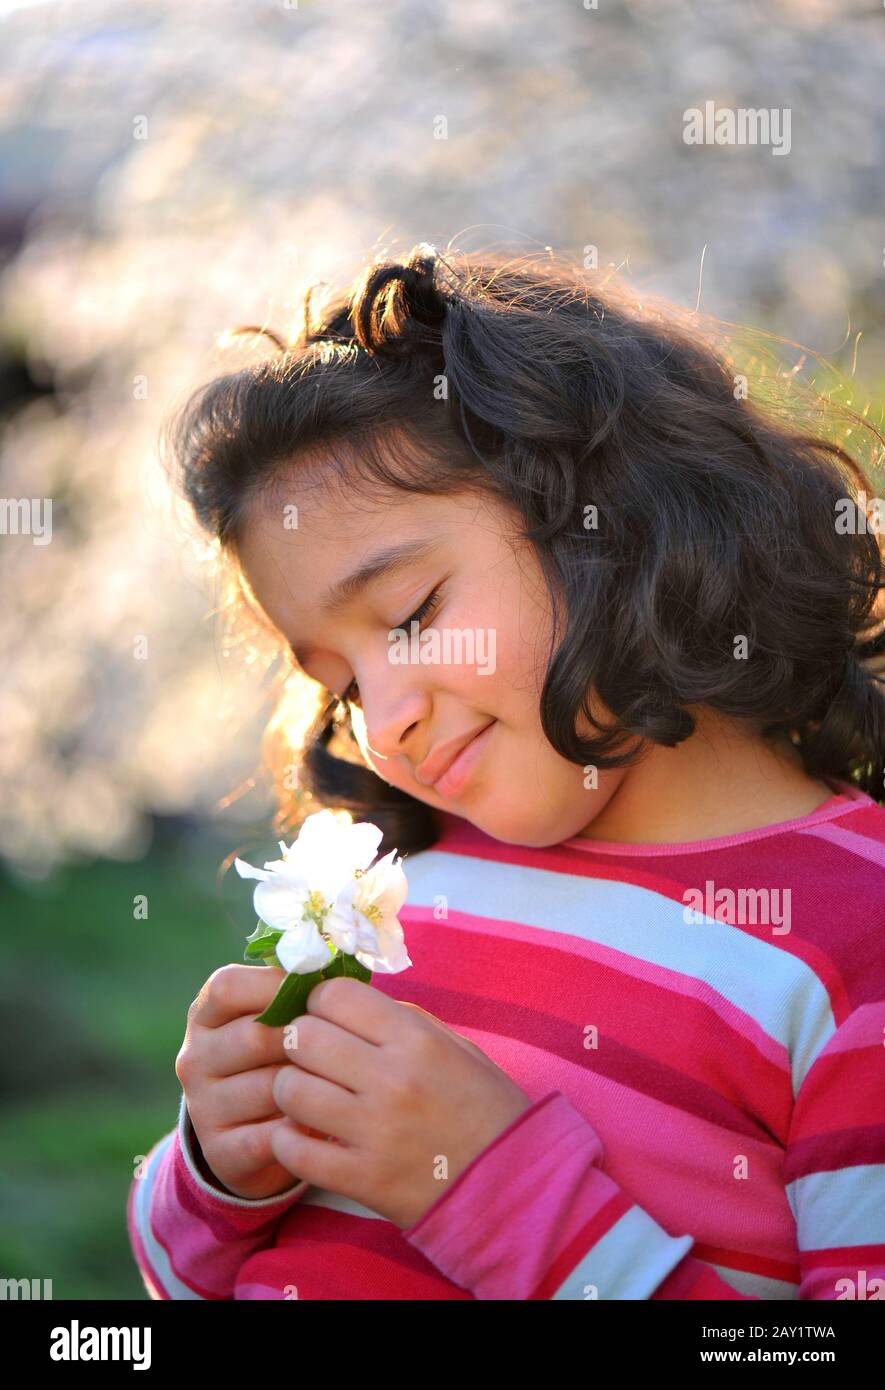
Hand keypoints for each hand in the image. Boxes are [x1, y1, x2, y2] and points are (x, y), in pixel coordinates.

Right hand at [176, 963, 323, 1199]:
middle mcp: (194, 1057)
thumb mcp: (276, 1020)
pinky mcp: (221, 1151)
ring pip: (269, 1087)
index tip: (319, 994)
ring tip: (340, 1084)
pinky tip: (326, 1122)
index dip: (277, 986)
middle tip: (342, 1045)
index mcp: (205, 1015)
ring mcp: (203, 1106)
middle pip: (254, 1037)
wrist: (257, 1137)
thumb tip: (335, 968)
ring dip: (312, 1086)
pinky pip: (273, 1136)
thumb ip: (295, 993)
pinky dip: (306, 1129)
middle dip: (305, 1040)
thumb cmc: (282, 1058)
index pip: (228, 986)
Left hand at [267, 975, 533, 1227]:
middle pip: (303, 1037)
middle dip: (298, 1042)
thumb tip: (349, 1005)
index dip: (320, 1002)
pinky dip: (288, 1141)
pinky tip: (304, 1137)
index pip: (335, 996)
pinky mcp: (363, 1179)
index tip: (323, 1016)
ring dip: (290, 1090)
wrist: (516, 1186)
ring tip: (306, 1097)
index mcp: (417, 1039)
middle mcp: (393, 1079)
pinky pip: (294, 1150)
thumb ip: (404, 1022)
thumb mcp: (457, 1048)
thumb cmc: (486, 1109)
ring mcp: (375, 1131)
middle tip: (311, 1058)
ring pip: (290, 1089)